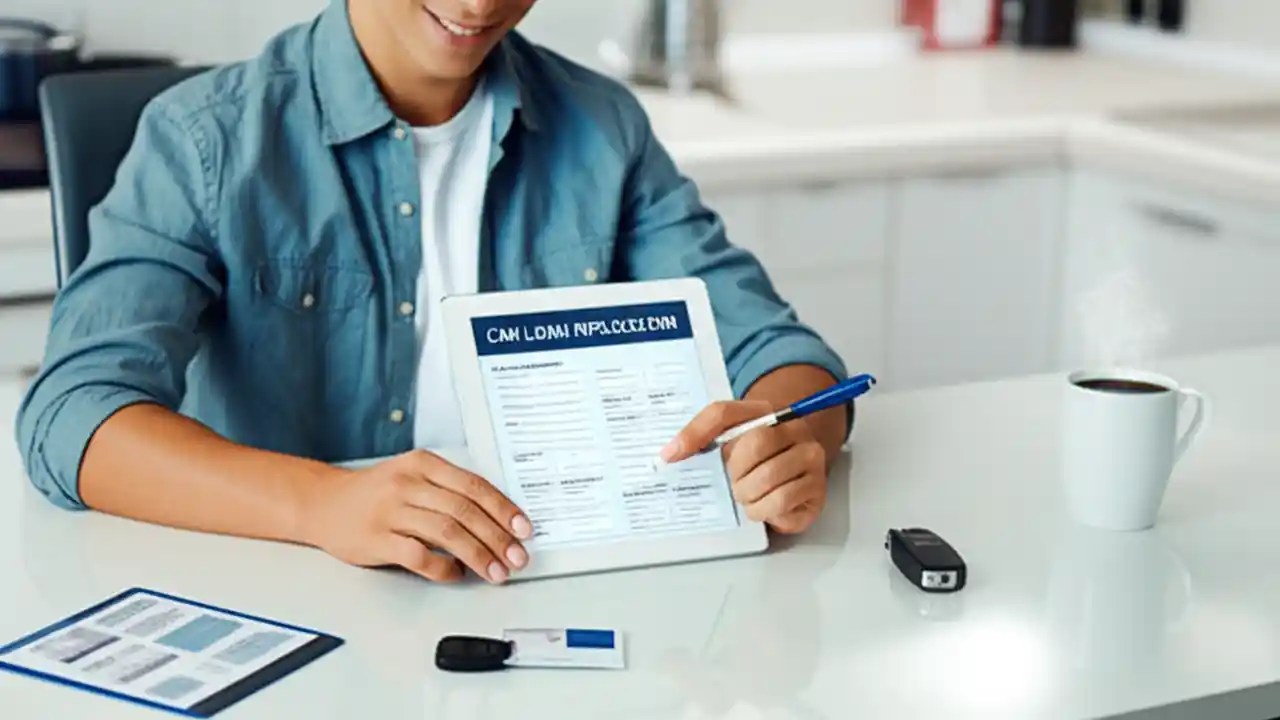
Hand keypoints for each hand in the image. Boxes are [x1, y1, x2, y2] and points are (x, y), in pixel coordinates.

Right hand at [298, 450, 532, 583]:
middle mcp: (408, 484)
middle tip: (517, 557)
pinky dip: (442, 568)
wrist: (323, 504)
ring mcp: (391, 511)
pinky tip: (456, 574)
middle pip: (465, 511)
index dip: (503, 509)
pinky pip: (419, 556)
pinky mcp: (376, 540)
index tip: (523, 529)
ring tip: (496, 571)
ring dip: (478, 555)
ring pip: (447, 532)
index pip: (474, 486)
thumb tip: (498, 519)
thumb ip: (449, 491)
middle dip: (497, 537)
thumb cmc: (375, 493)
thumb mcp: (413, 477)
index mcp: (423, 464)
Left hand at [661, 401, 826, 533]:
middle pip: (754, 445)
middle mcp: (794, 429)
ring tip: (746, 497)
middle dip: (735, 472)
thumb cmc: (757, 459)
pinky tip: (763, 507)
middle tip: (733, 484)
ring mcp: (811, 457)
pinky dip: (764, 510)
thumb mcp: (729, 439)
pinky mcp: (817, 487)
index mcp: (766, 411)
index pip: (724, 413)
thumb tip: (670, 454)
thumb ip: (700, 436)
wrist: (794, 477)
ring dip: (747, 496)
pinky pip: (782, 500)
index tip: (672, 456)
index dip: (696, 434)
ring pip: (769, 477)